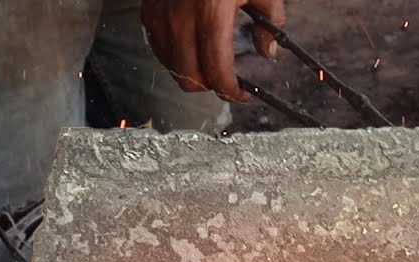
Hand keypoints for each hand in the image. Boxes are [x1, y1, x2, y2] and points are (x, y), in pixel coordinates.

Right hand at [141, 0, 284, 101]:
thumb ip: (270, 23)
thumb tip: (269, 52)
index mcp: (211, 15)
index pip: (216, 72)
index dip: (231, 92)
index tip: (243, 94)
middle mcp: (180, 19)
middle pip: (189, 78)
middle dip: (210, 87)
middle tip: (227, 82)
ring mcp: (159, 15)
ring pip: (171, 67)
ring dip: (192, 73)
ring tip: (210, 65)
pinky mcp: (148, 10)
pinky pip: (158, 48)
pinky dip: (175, 57)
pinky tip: (192, 50)